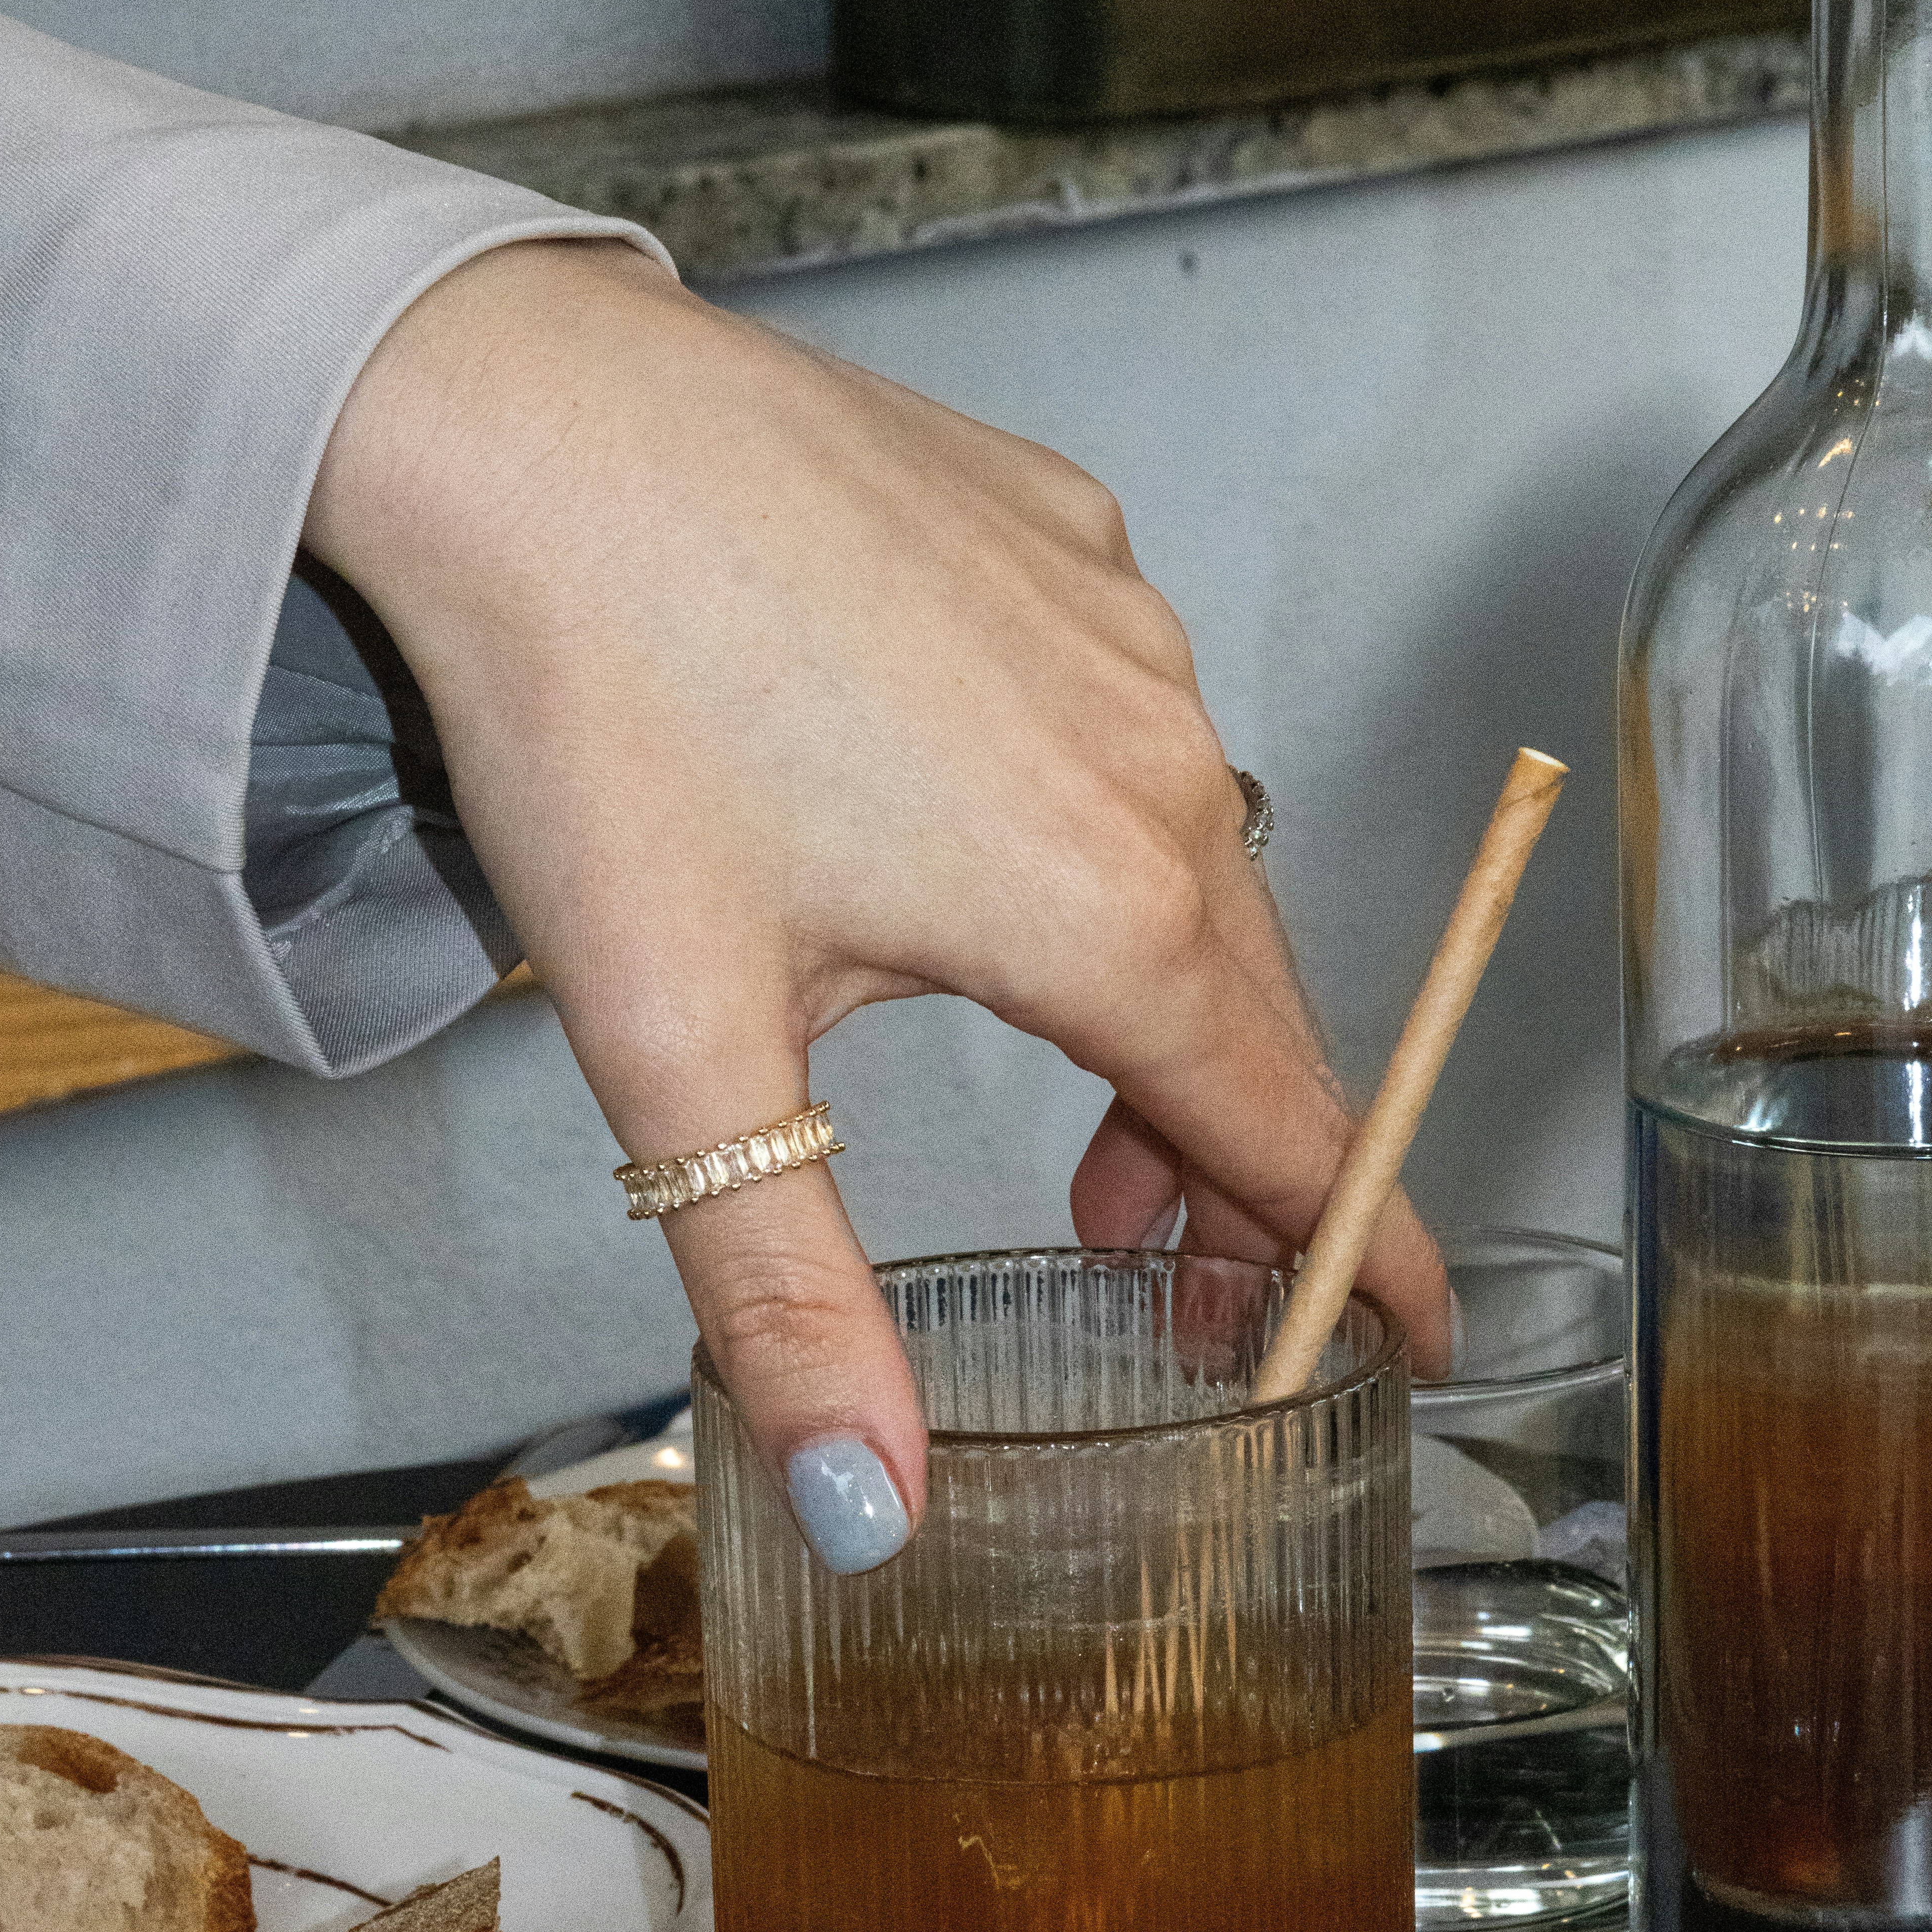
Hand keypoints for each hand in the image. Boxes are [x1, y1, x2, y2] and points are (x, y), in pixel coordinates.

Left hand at [303, 238, 1448, 1565]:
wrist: (518, 420)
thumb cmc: (594, 710)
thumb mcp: (683, 1050)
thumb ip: (791, 1301)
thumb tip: (868, 1511)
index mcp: (1100, 907)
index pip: (1293, 1131)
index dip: (1354, 1256)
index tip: (1414, 1337)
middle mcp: (1160, 760)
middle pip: (1256, 1016)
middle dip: (1233, 1171)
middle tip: (1157, 1281)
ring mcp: (1124, 628)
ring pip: (1203, 873)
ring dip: (1165, 1014)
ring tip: (1081, 1124)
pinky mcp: (1066, 535)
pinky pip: (1140, 728)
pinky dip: (1111, 844)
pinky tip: (998, 867)